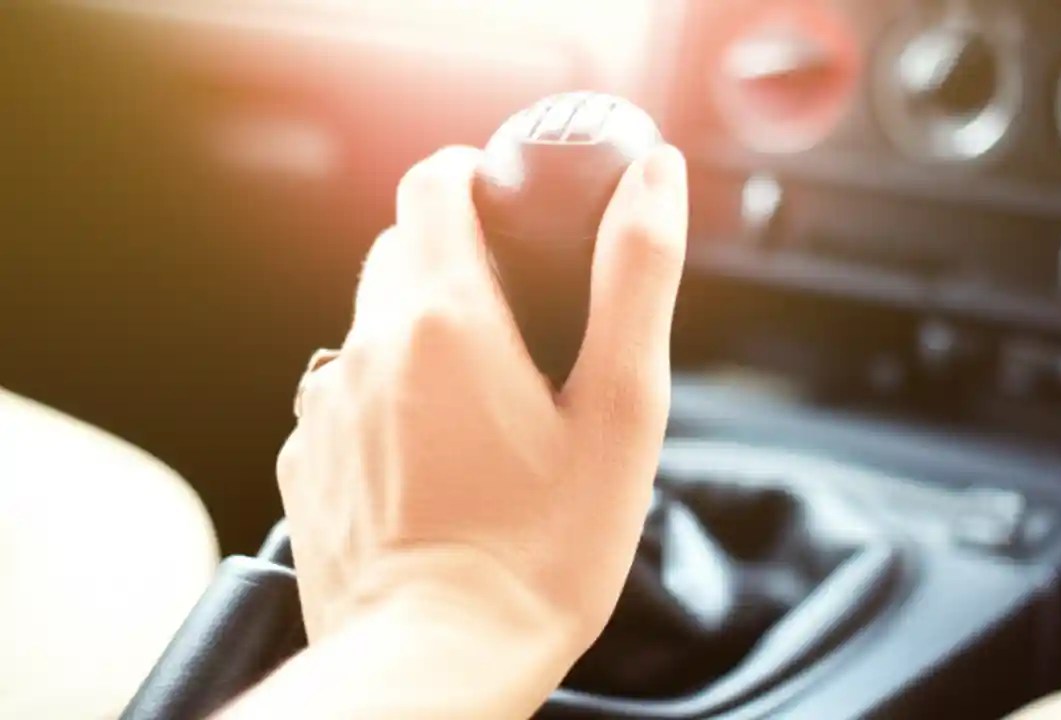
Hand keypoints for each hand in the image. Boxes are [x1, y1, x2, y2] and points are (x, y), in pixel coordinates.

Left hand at [275, 143, 686, 699]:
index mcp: (444, 318)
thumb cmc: (542, 549)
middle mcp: (366, 349)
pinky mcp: (306, 464)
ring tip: (486, 399)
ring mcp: (323, 410)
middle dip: (457, 256)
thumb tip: (654, 176)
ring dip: (421, 333)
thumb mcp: (621, 410)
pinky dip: (388, 398)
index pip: (432, 183)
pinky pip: (345, 396)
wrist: (438, 662)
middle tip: (523, 310)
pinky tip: (436, 456)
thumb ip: (637, 278)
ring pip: (370, 325)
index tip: (514, 202)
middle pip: (400, 251)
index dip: (475, 175)